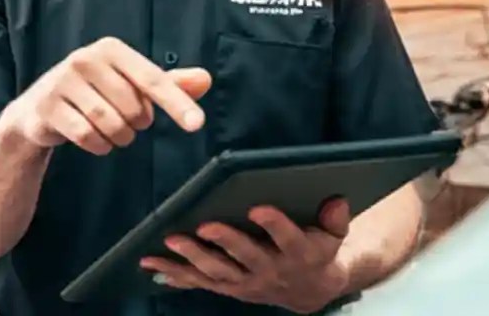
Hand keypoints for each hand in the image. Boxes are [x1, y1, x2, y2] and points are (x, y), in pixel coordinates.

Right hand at [5, 37, 210, 154]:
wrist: (39, 110)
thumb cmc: (93, 93)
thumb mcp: (130, 85)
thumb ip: (168, 84)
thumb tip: (205, 79)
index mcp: (111, 49)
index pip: (153, 80)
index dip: (177, 103)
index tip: (197, 124)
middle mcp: (85, 59)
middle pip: (133, 108)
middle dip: (135, 123)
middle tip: (123, 118)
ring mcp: (63, 81)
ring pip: (111, 124)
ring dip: (118, 137)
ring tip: (109, 130)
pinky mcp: (48, 106)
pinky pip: (88, 136)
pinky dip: (98, 145)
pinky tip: (93, 139)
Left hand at [141, 199, 352, 314]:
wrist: (310, 290)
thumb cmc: (317, 249)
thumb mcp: (334, 234)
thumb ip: (335, 217)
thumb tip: (335, 199)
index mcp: (299, 253)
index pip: (287, 238)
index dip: (274, 224)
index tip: (259, 208)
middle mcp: (271, 270)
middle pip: (245, 256)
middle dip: (223, 242)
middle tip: (202, 227)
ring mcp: (247, 282)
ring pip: (217, 271)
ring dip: (192, 258)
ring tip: (169, 242)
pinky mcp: (229, 288)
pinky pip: (200, 282)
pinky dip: (176, 275)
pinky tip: (153, 265)